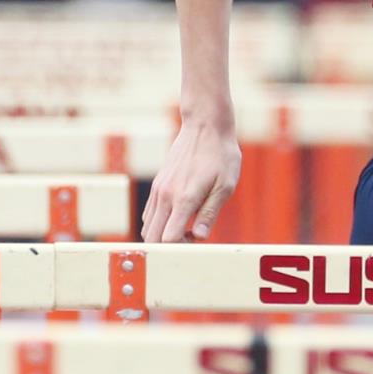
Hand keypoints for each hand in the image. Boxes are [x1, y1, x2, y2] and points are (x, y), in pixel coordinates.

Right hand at [141, 119, 241, 242]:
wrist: (205, 126)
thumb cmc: (220, 155)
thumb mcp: (225, 185)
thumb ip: (210, 213)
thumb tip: (200, 237)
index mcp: (184, 198)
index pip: (168, 238)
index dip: (181, 248)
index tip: (197, 239)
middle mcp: (166, 195)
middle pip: (152, 237)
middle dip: (168, 246)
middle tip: (191, 237)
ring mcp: (158, 189)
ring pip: (147, 225)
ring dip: (163, 233)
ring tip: (187, 225)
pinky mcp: (158, 184)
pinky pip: (149, 212)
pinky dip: (159, 221)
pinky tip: (180, 214)